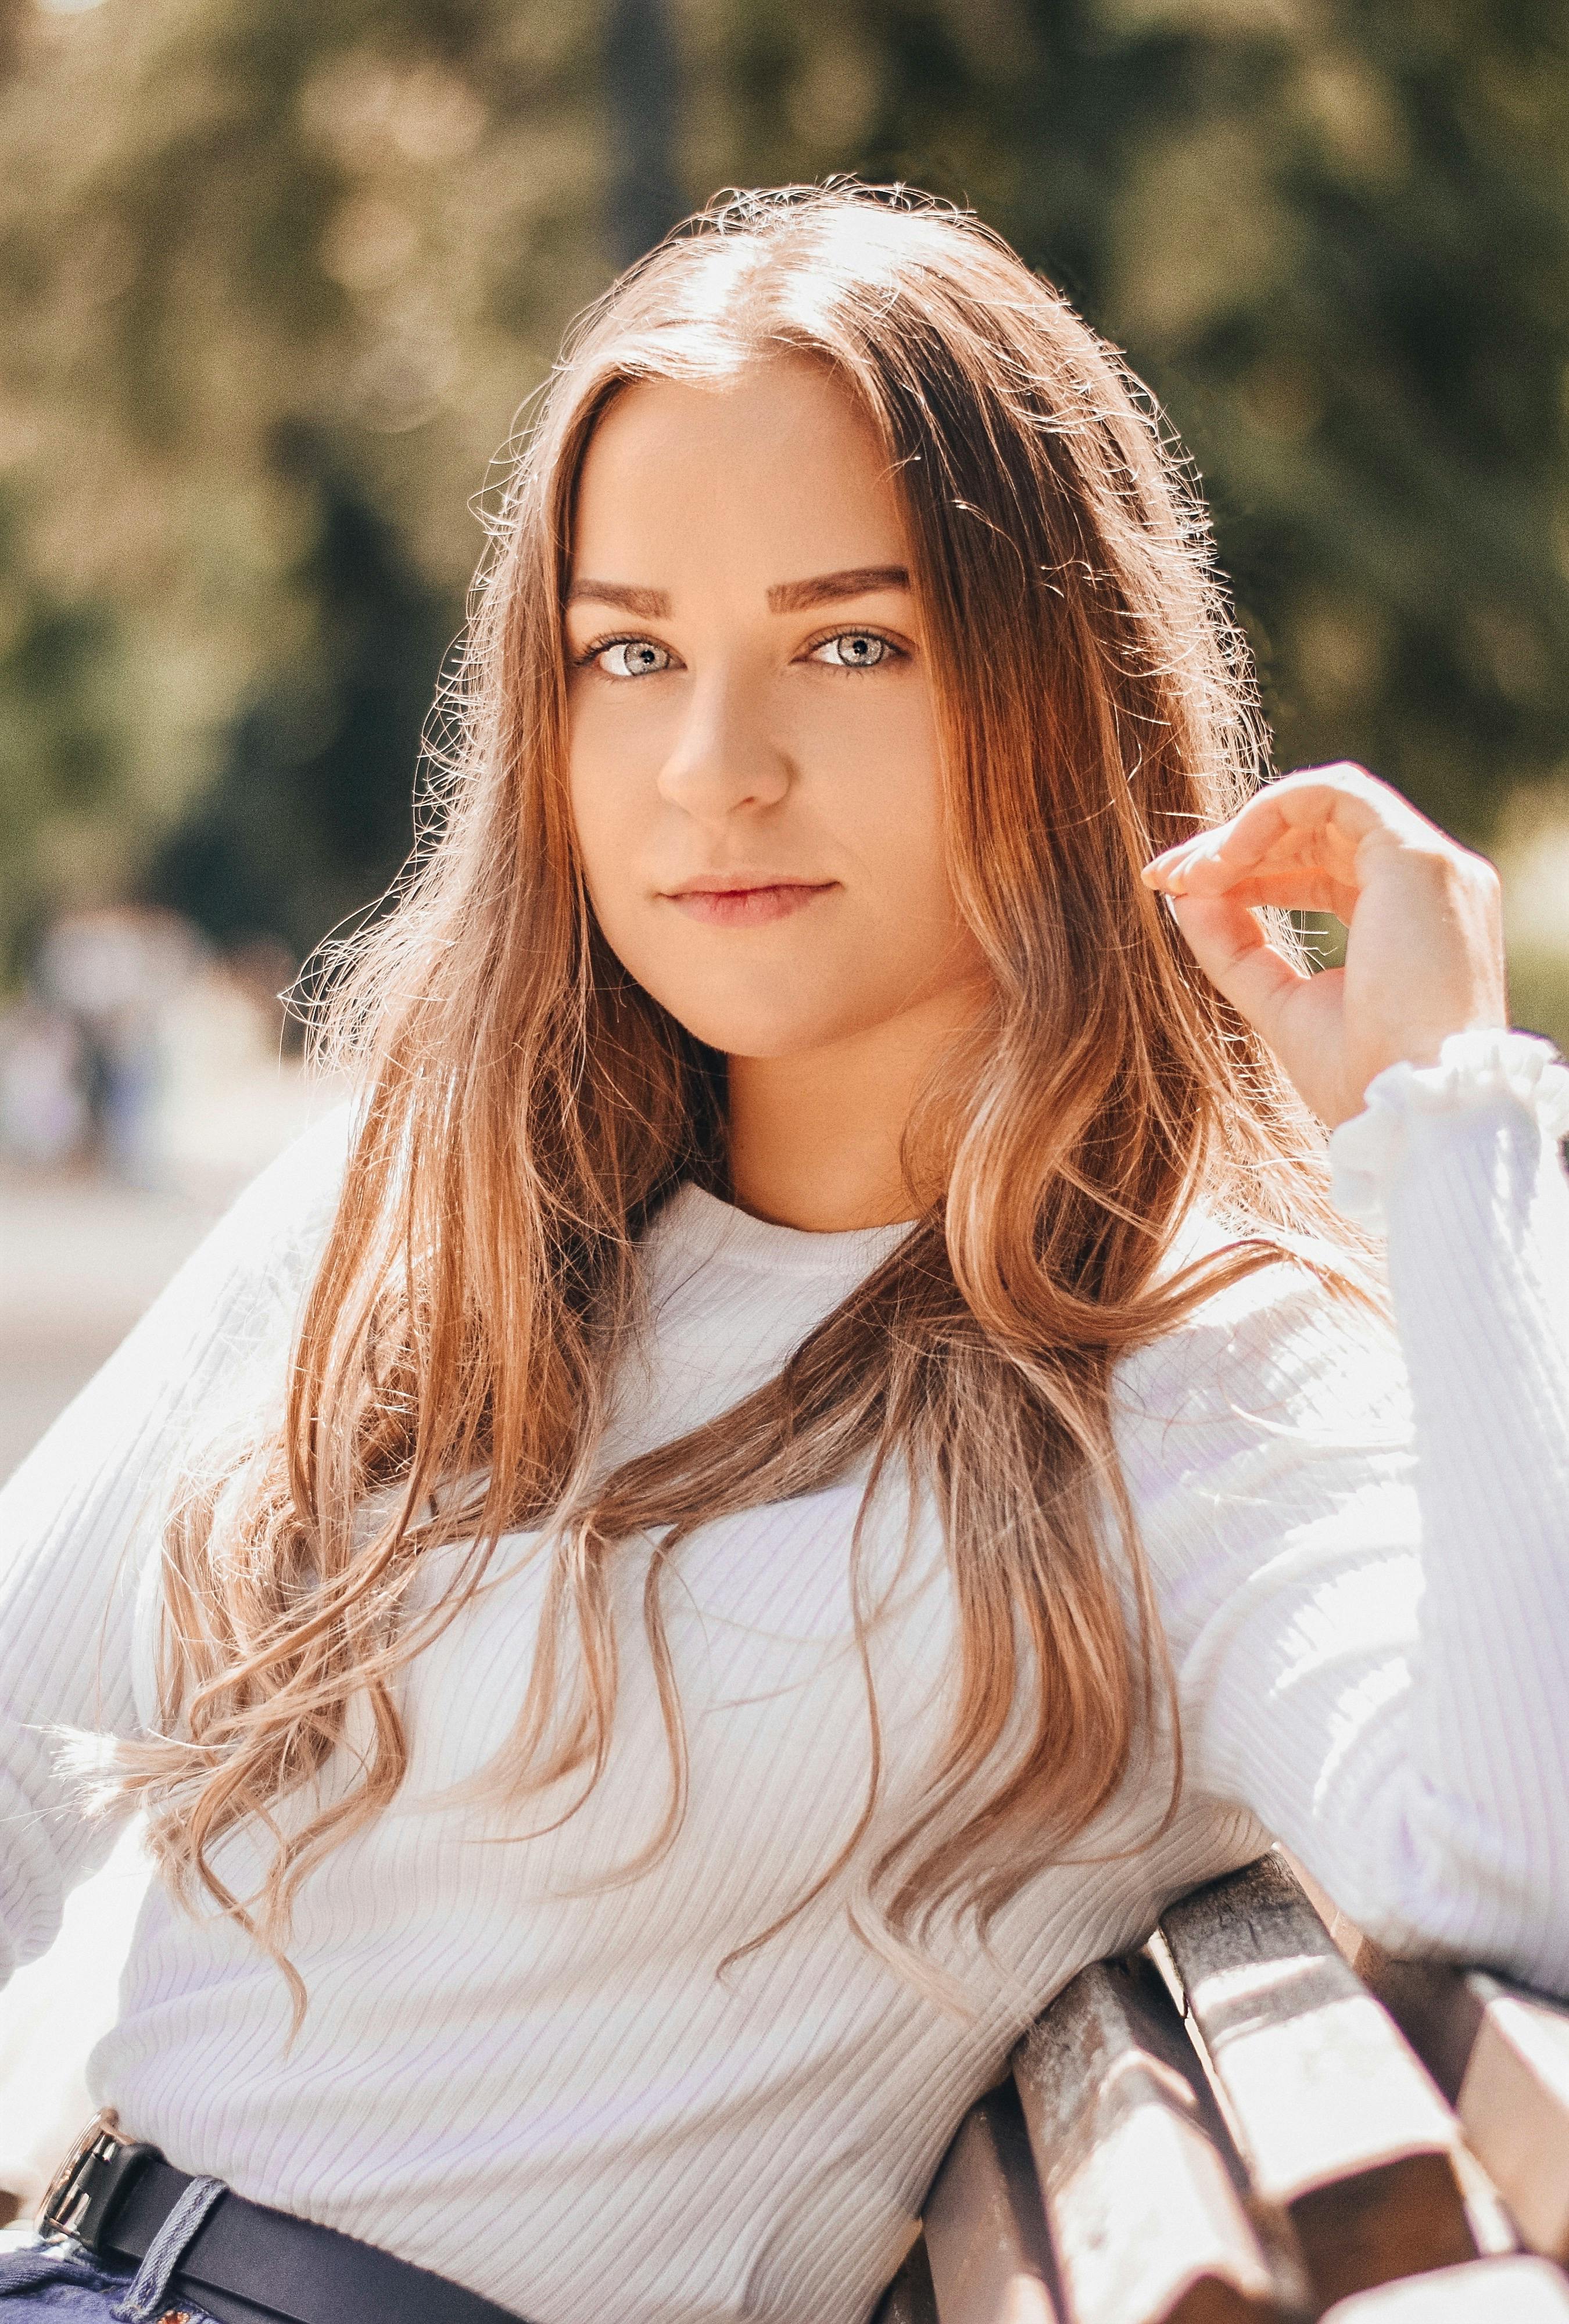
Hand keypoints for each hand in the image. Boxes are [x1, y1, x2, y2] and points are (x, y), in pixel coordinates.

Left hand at [1141, 763, 1507, 1127]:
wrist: (1414, 1108)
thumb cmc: (1364, 1078)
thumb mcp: (1281, 1004)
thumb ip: (1235, 949)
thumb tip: (1184, 896)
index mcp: (1405, 918)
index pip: (1319, 867)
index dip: (1245, 869)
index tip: (1175, 888)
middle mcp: (1427, 883)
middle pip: (1316, 830)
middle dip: (1232, 845)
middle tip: (1167, 878)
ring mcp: (1429, 866)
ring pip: (1324, 802)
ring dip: (1245, 831)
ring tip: (1191, 875)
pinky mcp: (1417, 858)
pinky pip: (1333, 795)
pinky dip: (1268, 815)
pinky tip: (1222, 861)